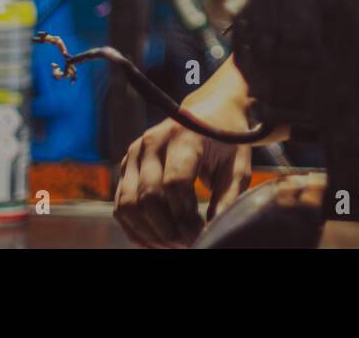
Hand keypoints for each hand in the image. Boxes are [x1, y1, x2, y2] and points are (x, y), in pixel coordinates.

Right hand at [113, 97, 252, 248]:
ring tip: (173, 246)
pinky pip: (121, 206)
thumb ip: (228, 197)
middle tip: (188, 244)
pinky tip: (156, 241)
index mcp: (184, 135)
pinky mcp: (126, 166)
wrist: (209, 111)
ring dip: (149, 233)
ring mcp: (135, 153)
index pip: (175, 183)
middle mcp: (153, 141)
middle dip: (168, 230)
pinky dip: (135, 229)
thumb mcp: (237, 165)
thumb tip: (214, 231)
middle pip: (149, 197)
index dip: (185, 217)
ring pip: (129, 205)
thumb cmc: (227, 140)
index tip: (200, 235)